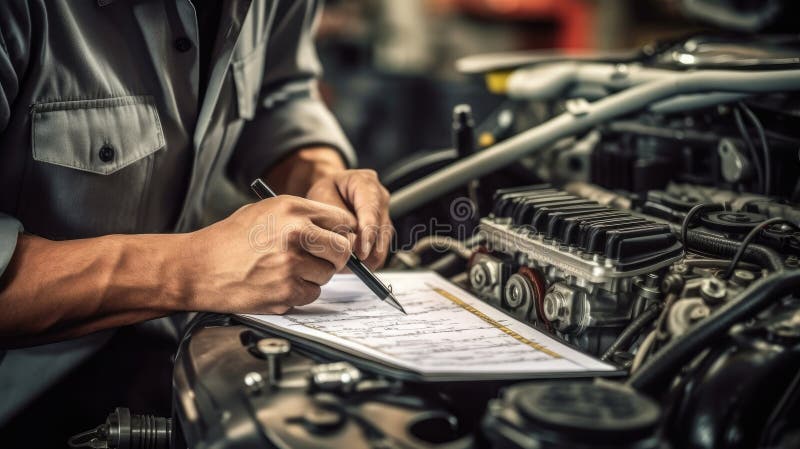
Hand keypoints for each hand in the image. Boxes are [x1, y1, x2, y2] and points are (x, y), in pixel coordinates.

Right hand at [187, 196, 356, 313]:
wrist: (197, 267)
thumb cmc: (230, 239)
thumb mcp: (266, 211)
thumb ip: (303, 216)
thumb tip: (338, 230)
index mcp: (292, 209)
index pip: (342, 221)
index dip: (342, 233)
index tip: (338, 240)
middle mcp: (295, 233)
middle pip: (343, 250)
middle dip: (336, 257)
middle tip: (320, 259)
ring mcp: (291, 264)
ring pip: (327, 275)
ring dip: (314, 276)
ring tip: (286, 269)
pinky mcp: (285, 291)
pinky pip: (311, 294)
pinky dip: (300, 292)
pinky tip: (278, 283)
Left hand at [306, 169, 392, 268]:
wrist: (331, 190)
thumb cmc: (326, 192)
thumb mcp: (323, 199)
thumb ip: (338, 219)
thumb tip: (351, 244)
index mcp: (366, 182)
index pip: (371, 210)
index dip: (368, 233)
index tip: (362, 254)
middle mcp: (381, 197)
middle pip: (382, 229)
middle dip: (369, 251)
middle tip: (349, 266)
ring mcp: (385, 212)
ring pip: (384, 241)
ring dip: (369, 257)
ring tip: (347, 266)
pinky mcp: (383, 228)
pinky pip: (380, 247)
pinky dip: (368, 257)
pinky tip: (353, 264)